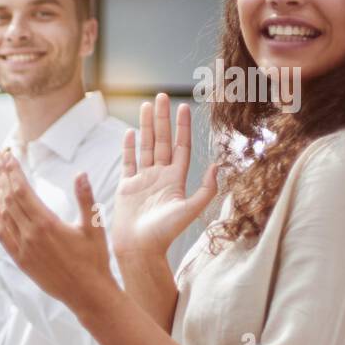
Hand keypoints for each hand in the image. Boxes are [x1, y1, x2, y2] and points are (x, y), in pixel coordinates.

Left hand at [0, 152, 116, 312]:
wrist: (87, 293)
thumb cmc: (94, 259)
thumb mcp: (93, 226)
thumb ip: (85, 198)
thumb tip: (81, 173)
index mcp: (47, 223)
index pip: (22, 190)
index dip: (13, 172)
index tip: (8, 156)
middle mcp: (30, 234)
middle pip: (9, 199)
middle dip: (3, 176)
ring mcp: (23, 248)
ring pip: (4, 215)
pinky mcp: (21, 260)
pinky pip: (2, 235)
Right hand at [112, 94, 217, 259]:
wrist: (140, 248)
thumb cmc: (164, 233)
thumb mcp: (190, 210)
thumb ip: (206, 189)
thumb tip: (218, 165)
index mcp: (175, 179)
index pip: (180, 147)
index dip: (182, 127)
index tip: (184, 107)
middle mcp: (159, 176)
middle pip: (161, 141)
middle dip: (162, 118)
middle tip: (161, 96)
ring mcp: (142, 180)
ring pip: (145, 146)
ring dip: (146, 126)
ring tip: (146, 106)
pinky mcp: (126, 186)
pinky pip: (128, 162)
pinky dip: (129, 147)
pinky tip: (131, 133)